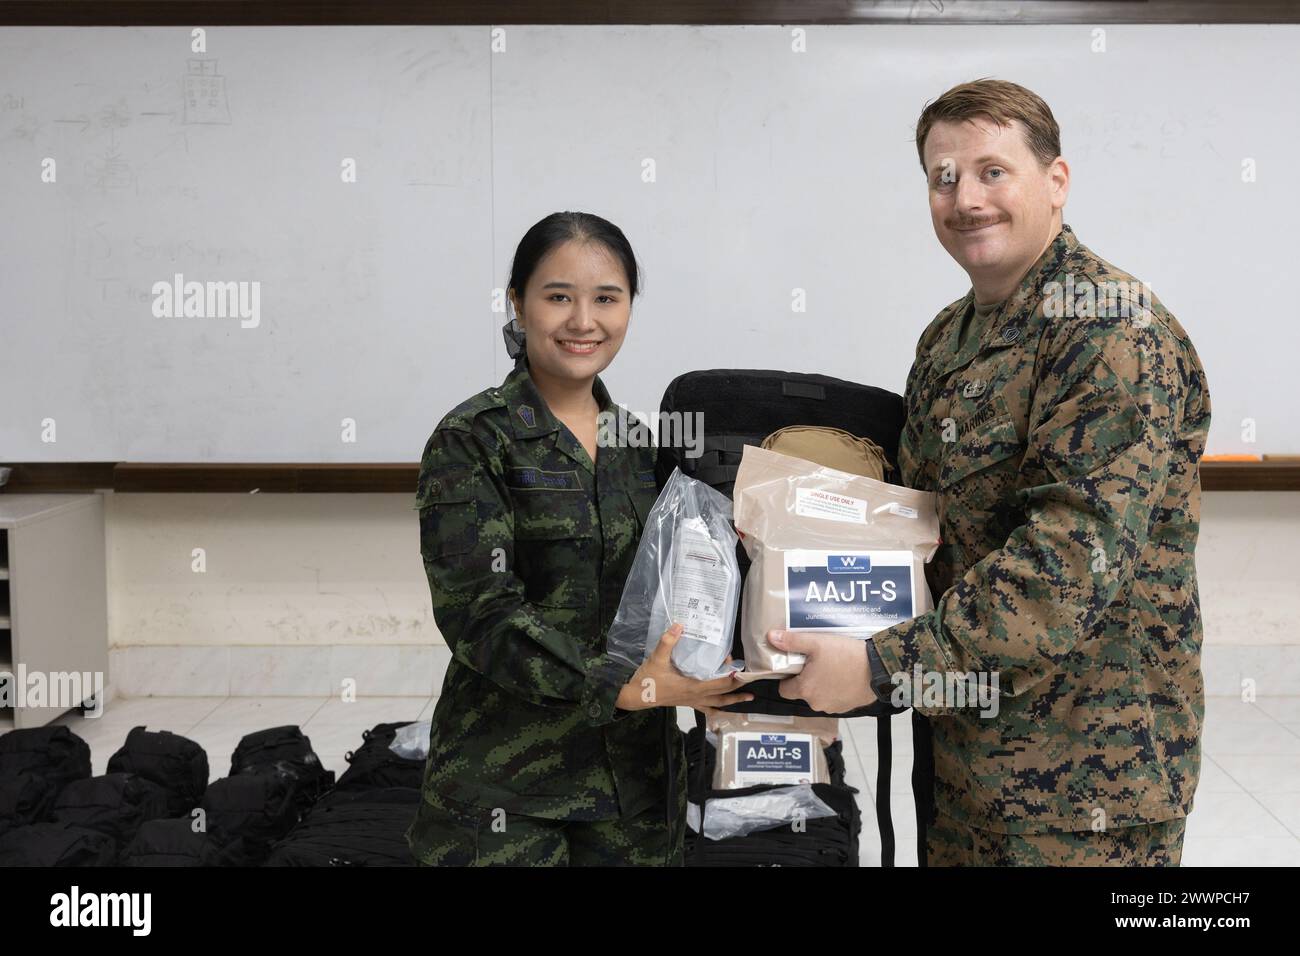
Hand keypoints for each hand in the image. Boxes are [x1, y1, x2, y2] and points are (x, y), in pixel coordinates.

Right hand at [616, 623, 753, 711]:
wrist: (635, 696)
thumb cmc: (648, 679)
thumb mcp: (656, 658)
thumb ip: (668, 641)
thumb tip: (679, 625)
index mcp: (692, 687)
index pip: (717, 684)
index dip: (731, 679)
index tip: (742, 671)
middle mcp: (695, 696)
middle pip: (722, 694)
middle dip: (738, 689)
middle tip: (753, 683)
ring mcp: (692, 701)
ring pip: (717, 704)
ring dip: (733, 701)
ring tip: (749, 699)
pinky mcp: (687, 702)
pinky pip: (707, 709)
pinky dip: (718, 710)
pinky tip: (724, 711)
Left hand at [768, 629, 875, 713]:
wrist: (878, 669)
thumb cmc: (846, 656)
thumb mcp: (817, 643)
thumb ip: (792, 642)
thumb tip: (771, 637)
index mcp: (804, 689)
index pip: (783, 689)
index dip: (787, 677)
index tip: (796, 665)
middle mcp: (815, 703)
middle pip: (802, 692)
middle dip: (806, 679)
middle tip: (816, 662)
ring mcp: (832, 707)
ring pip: (818, 695)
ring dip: (821, 684)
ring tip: (832, 667)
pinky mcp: (846, 707)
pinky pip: (833, 698)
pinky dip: (835, 689)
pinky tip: (843, 675)